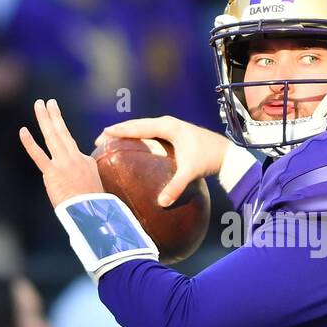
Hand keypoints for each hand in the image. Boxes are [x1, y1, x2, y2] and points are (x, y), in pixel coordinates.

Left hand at [19, 99, 105, 207]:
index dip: (64, 141)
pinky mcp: (52, 173)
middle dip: (54, 115)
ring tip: (39, 104)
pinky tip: (23, 131)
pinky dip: (30, 142)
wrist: (92, 214)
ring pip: (52, 136)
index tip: (59, 134)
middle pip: (62, 132)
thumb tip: (80, 179)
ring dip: (44, 118)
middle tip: (49, 101)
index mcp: (86, 161)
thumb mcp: (95, 185)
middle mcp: (75, 158)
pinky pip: (38, 155)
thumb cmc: (93, 205)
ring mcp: (64, 164)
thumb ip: (85, 177)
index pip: (71, 146)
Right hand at [95, 116, 230, 206]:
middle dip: (118, 131)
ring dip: (127, 132)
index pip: (138, 127)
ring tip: (111, 141)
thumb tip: (162, 203)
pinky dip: (138, 136)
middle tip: (100, 139)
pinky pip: (150, 132)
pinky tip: (131, 147)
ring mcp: (170, 126)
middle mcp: (167, 123)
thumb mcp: (190, 172)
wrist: (225, 153)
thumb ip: (175, 186)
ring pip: (142, 127)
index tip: (104, 134)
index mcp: (168, 126)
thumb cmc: (208, 158)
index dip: (120, 130)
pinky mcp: (173, 133)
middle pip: (136, 124)